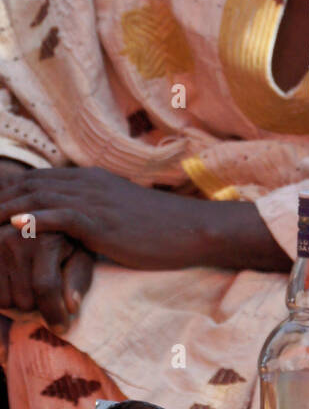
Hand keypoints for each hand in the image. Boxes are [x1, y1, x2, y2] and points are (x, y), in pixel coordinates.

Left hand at [0, 166, 209, 270]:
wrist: (190, 230)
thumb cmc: (160, 228)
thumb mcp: (120, 213)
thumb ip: (94, 211)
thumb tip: (74, 223)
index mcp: (91, 179)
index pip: (38, 179)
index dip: (9, 190)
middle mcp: (88, 183)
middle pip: (30, 185)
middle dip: (0, 197)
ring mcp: (94, 200)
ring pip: (38, 198)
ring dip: (5, 208)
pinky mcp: (100, 221)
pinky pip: (60, 217)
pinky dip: (33, 219)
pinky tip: (13, 224)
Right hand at [0, 226, 93, 327]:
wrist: (40, 217)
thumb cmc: (66, 240)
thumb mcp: (81, 254)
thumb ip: (79, 279)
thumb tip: (72, 307)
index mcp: (45, 241)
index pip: (46, 287)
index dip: (54, 313)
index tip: (62, 328)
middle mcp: (15, 240)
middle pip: (24, 300)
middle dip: (37, 306)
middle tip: (44, 294)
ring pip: (4, 302)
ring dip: (17, 302)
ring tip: (28, 285)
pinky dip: (3, 297)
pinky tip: (13, 285)